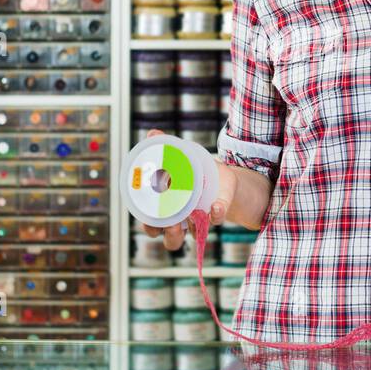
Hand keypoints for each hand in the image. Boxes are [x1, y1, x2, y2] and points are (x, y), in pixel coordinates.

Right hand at [136, 128, 237, 251]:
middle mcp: (176, 218)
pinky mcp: (214, 215)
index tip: (150, 219)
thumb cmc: (195, 169)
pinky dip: (215, 215)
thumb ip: (166, 148)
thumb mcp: (182, 157)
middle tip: (172, 224)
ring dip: (185, 233)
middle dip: (166, 233)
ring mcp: (194, 220)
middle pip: (165, 236)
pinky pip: (214, 221)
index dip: (148, 223)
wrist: (222, 178)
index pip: (149, 221)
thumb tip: (152, 133)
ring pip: (185, 236)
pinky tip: (215, 208)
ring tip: (189, 221)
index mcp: (164, 205)